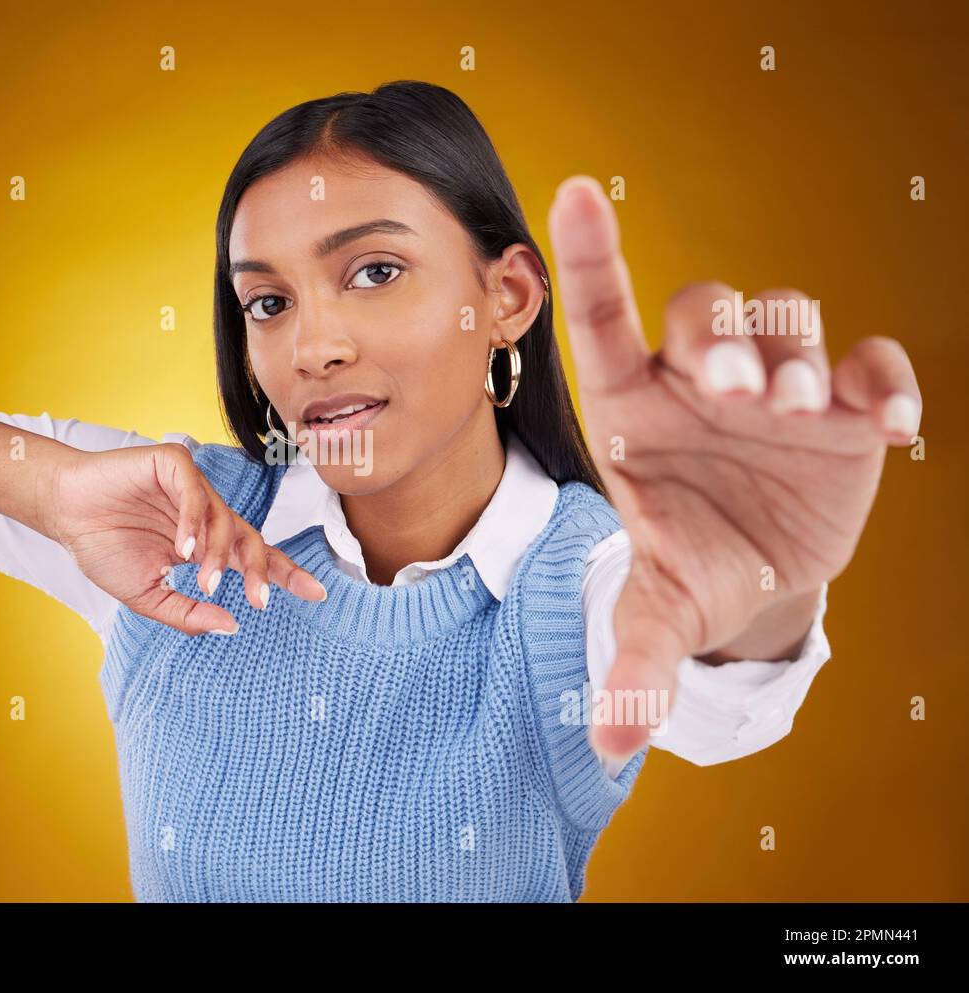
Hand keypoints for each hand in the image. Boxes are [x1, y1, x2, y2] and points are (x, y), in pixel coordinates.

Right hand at [46, 442, 326, 635]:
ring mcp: (192, 488)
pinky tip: (183, 548)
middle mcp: (207, 513)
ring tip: (203, 578)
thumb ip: (187, 612)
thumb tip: (231, 626)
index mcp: (207, 542)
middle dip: (261, 570)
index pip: (256, 556)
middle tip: (260, 600)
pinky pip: (195, 493)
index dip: (286, 573)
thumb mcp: (147, 594)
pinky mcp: (173, 464)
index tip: (318, 595)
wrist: (64, 512)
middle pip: (251, 538)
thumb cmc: (102, 548)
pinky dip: (193, 521)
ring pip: (224, 518)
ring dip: (218, 554)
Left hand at [547, 176, 921, 759]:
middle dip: (726, 337)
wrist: (755, 583)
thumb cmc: (685, 570)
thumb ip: (631, 659)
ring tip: (799, 407)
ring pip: (789, 322)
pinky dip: (882, 382)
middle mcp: (700, 380)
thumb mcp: (656, 609)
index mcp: (631, 407)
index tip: (576, 190)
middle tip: (737, 392)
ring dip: (799, 354)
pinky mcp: (844, 408)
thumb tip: (607, 745)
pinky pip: (871, 363)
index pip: (605, 317)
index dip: (592, 256)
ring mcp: (776, 386)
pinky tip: (885, 426)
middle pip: (710, 311)